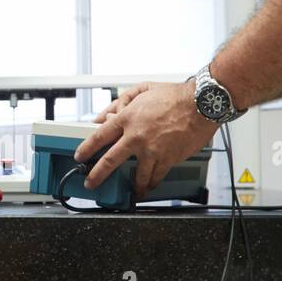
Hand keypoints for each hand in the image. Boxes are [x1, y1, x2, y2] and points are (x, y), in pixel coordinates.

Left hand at [74, 80, 216, 198]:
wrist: (201, 104)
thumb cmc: (175, 95)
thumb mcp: (143, 89)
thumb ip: (121, 101)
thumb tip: (104, 115)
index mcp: (128, 118)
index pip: (99, 136)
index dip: (87, 148)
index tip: (81, 156)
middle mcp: (136, 136)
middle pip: (110, 161)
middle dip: (97, 175)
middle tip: (91, 182)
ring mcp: (152, 150)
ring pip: (136, 175)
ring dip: (132, 185)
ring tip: (131, 191)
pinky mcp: (167, 159)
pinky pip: (156, 176)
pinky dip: (152, 183)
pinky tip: (150, 186)